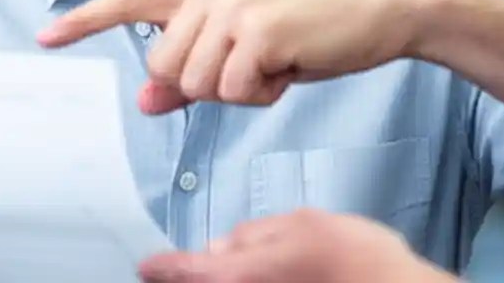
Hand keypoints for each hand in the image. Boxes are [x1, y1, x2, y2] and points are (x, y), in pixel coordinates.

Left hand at [38, 0, 444, 113]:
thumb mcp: (245, 47)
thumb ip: (192, 70)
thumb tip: (146, 98)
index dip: (84, 22)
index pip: (129, 1)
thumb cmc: (311, 28)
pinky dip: (263, 93)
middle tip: (253, 64)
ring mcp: (232, 5)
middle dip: (205, 84)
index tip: (45, 37)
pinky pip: (233, 90)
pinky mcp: (258, 29)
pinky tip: (290, 65)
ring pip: (196, 84)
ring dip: (238, 90)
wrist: (379, 7)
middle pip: (164, 67)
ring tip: (276, 60)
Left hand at [139, 209, 456, 282]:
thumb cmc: (357, 261)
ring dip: (227, 278)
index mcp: (241, 275)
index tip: (146, 265)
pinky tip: (272, 274)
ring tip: (239, 266)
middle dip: (192, 275)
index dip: (163, 267)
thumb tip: (221, 248)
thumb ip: (254, 235)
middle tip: (178, 268)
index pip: (186, 271)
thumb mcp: (301, 225)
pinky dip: (250, 281)